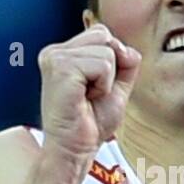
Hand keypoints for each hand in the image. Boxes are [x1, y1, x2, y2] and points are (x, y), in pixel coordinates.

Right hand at [38, 23, 140, 162]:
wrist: (75, 150)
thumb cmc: (90, 123)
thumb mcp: (116, 86)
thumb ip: (125, 63)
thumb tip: (128, 49)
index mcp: (63, 52)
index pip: (101, 33)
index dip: (112, 61)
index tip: (94, 88)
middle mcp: (54, 52)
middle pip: (104, 35)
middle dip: (110, 67)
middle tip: (92, 93)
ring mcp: (55, 58)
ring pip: (107, 51)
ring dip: (106, 80)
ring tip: (87, 97)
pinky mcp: (60, 68)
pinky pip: (103, 65)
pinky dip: (104, 85)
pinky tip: (85, 99)